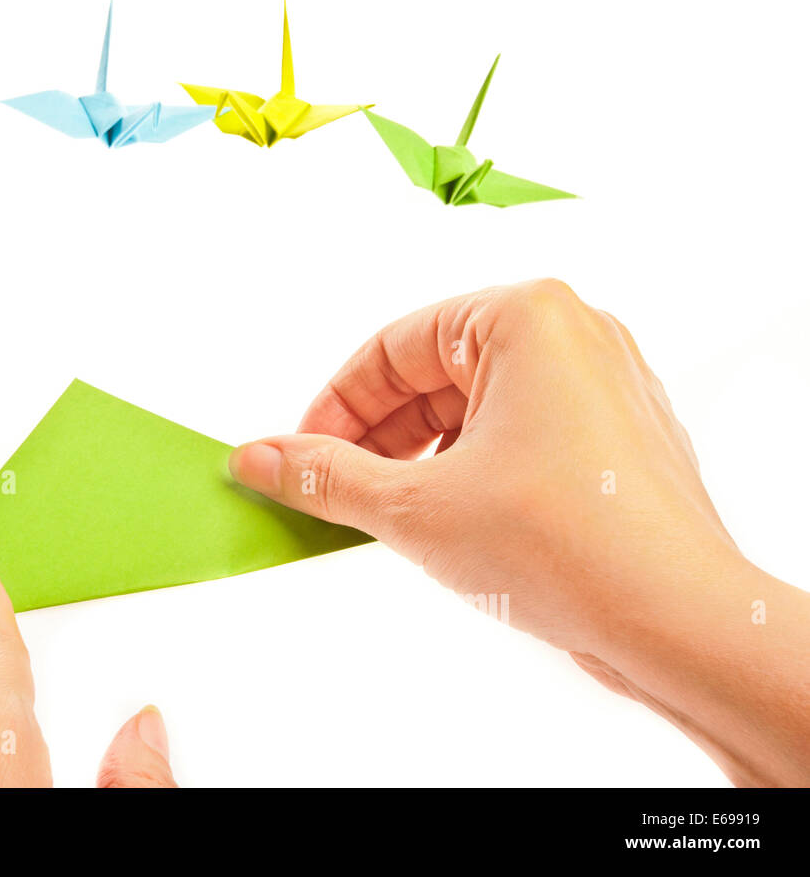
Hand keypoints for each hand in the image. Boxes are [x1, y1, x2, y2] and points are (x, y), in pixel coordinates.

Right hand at [230, 279, 809, 785]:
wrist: (679, 622)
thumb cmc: (570, 545)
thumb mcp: (416, 506)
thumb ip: (325, 476)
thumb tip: (260, 459)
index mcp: (525, 318)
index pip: (393, 348)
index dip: (334, 407)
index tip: (298, 454)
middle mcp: (572, 336)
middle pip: (434, 374)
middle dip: (375, 438)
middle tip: (331, 490)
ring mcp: (602, 387)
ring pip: (475, 407)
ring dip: (418, 458)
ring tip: (386, 515)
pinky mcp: (615, 437)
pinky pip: (517, 434)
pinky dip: (468, 469)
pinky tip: (444, 522)